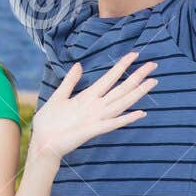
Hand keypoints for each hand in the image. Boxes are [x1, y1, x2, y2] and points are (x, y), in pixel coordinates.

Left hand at [29, 50, 155, 163]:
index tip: (134, 54)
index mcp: (88, 97)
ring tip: (152, 82)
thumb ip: (70, 81)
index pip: (110, 78)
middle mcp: (96, 106)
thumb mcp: (59, 96)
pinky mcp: (92, 130)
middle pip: (121, 88)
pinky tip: (140, 113)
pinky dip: (126, 119)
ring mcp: (96, 118)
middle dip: (136, 76)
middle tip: (153, 64)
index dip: (122, 66)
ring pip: (121, 103)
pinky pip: (112, 124)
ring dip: (137, 93)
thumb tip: (79, 64)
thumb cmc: (49, 121)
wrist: (42, 141)